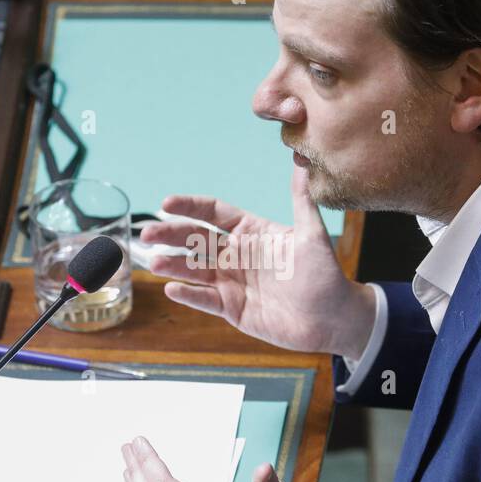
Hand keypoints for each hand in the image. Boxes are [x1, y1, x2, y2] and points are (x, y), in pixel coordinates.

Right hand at [138, 166, 375, 358]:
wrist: (333, 320)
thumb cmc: (326, 276)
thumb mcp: (312, 236)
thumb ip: (301, 201)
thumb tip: (302, 162)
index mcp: (252, 232)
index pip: (213, 213)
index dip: (190, 207)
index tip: (167, 203)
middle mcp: (237, 255)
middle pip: (196, 240)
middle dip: (171, 235)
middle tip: (147, 233)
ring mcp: (233, 282)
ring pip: (195, 270)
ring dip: (173, 265)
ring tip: (153, 262)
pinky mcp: (233, 309)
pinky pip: (206, 300)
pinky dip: (189, 295)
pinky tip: (172, 289)